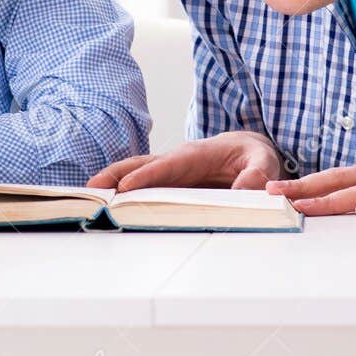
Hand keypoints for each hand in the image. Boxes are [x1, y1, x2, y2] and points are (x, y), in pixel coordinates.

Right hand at [86, 131, 282, 191]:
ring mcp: (172, 172)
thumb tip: (245, 191)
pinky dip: (125, 192)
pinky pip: (145, 186)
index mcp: (198, 154)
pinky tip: (109, 204)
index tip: (126, 187)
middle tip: (92, 189)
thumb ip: (256, 174)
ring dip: (114, 184)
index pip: (169, 165)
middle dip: (117, 175)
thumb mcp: (264, 162)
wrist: (250, 150)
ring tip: (91, 197)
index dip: (147, 175)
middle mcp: (179, 161)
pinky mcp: (171, 183)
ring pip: (137, 174)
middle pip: (142, 166)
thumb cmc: (255, 155)